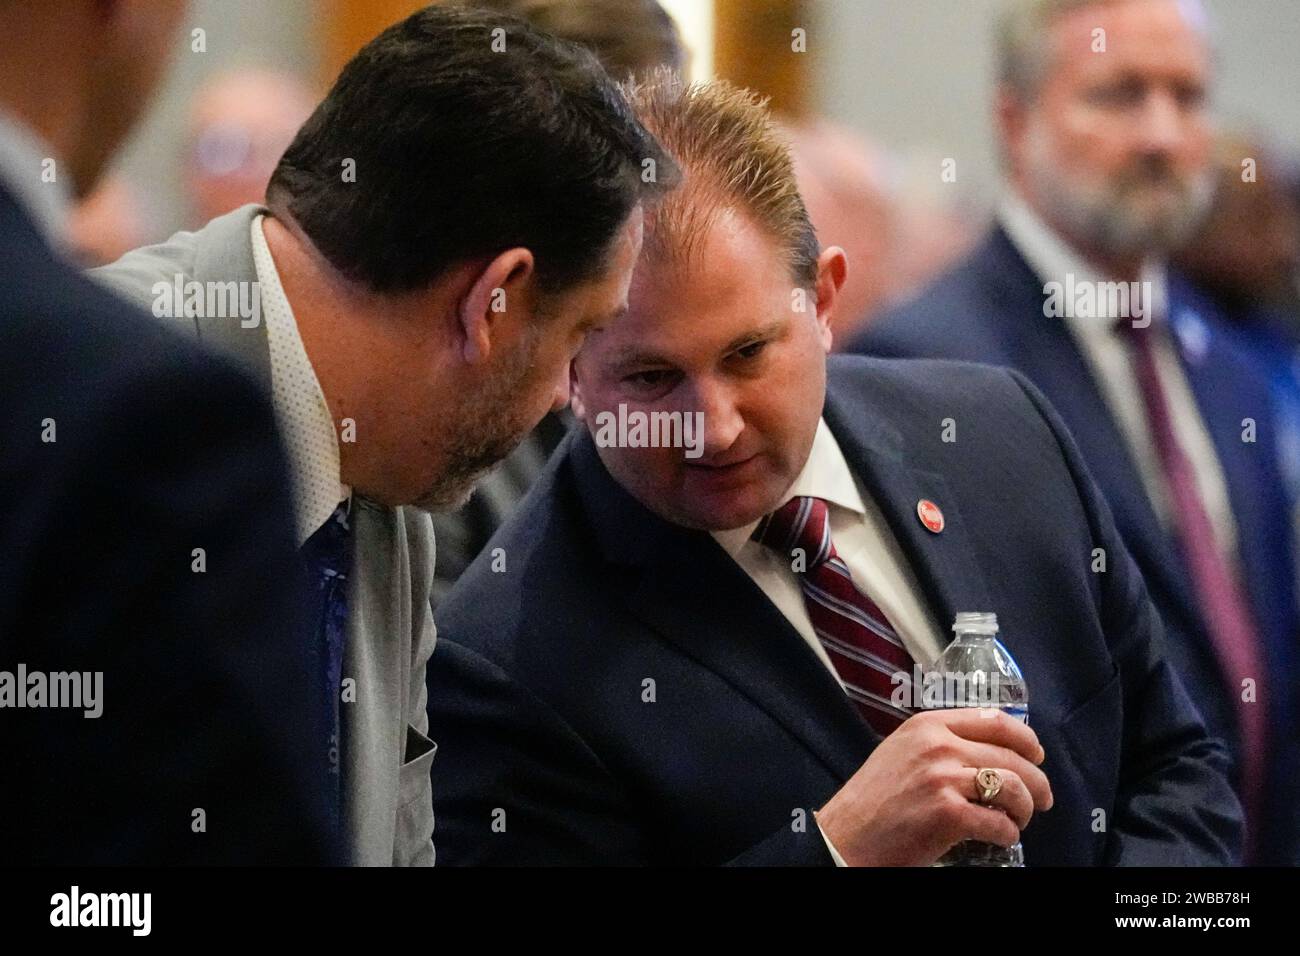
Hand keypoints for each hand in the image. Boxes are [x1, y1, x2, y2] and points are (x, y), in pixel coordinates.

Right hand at [815, 708, 1053, 865]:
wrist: (847, 836)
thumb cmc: (873, 798)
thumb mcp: (902, 751)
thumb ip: (939, 742)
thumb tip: (989, 749)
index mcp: (928, 725)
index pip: (994, 720)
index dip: (1025, 739)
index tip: (1035, 755)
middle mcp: (938, 745)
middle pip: (1011, 756)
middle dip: (1036, 781)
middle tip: (1043, 798)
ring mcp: (944, 778)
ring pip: (1012, 786)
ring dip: (1026, 807)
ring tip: (1020, 819)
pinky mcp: (948, 813)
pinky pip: (998, 822)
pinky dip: (1008, 833)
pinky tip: (1001, 837)